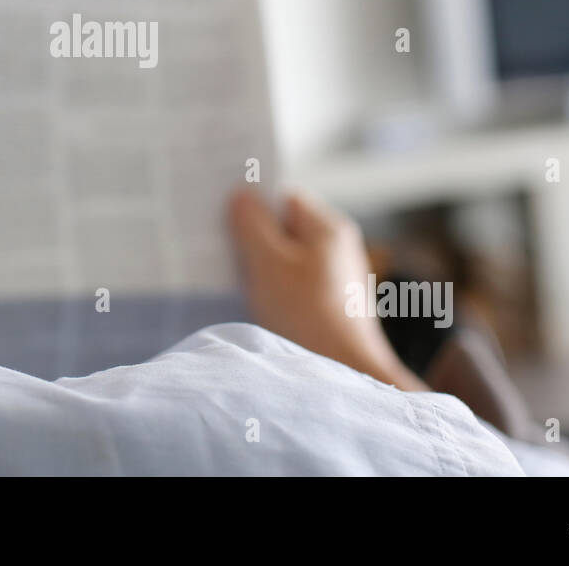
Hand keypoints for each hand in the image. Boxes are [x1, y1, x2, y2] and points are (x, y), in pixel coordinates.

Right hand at [228, 188, 427, 391]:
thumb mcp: (269, 264)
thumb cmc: (307, 315)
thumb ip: (252, 225)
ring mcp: (336, 275)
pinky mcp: (330, 302)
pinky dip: (275, 283)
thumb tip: (242, 197)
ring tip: (239, 272)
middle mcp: (337, 246)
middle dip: (256, 232)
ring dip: (263, 261)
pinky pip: (295, 280)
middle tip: (225, 241)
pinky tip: (259, 298)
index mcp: (328, 228)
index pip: (286, 196)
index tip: (225, 206)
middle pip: (286, 225)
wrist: (344, 371)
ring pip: (288, 254)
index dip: (255, 199)